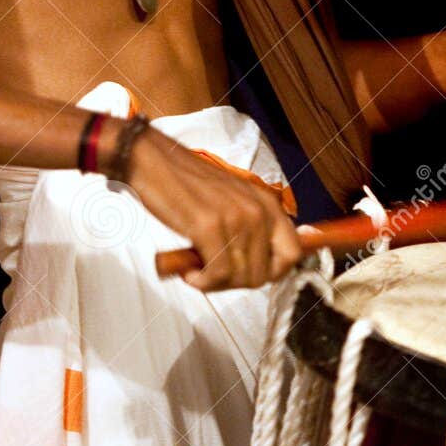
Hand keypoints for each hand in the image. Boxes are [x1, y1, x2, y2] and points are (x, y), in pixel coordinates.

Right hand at [125, 125, 304, 290]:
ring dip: (215, 283)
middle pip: (263, 274)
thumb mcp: (232, 200)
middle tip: (213, 275)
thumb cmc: (186, 183)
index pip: (293, 253)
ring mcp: (235, 219)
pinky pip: (216, 274)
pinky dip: (201, 281)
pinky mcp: (209, 227)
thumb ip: (250, 227)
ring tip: (197, 270)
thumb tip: (259, 265)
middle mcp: (257, 211)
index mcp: (266, 203)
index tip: (248, 275)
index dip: (273, 272)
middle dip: (236, 283)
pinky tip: (188, 270)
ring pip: (239, 277)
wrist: (152, 161)